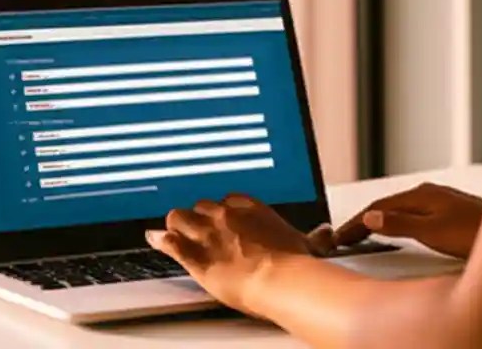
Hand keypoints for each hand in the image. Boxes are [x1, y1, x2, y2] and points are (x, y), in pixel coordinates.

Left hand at [146, 194, 313, 315]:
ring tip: (176, 233)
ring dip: (178, 226)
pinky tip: (155, 239)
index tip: (226, 221)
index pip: (228, 200)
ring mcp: (207, 233)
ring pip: (179, 217)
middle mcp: (225, 214)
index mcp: (250, 207)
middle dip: (200, 219)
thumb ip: (314, 237)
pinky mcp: (193, 255)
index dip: (224, 212)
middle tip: (203, 233)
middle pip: (201, 207)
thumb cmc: (294, 264)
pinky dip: (161, 240)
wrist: (280, 280)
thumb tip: (326, 233)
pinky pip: (169, 241)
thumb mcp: (307, 244)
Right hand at [309, 182, 481, 258]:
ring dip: (378, 221)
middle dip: (362, 220)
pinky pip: (410, 213)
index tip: (339, 236)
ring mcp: (439, 200)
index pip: (377, 207)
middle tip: (343, 237)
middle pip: (386, 206)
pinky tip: (396, 229)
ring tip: (362, 234)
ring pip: (398, 209)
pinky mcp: (448, 210)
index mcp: (421, 195)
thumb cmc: (476, 233)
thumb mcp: (433, 232)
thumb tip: (370, 218)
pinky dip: (394, 222)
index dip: (356, 222)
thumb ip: (400, 224)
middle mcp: (428, 193)